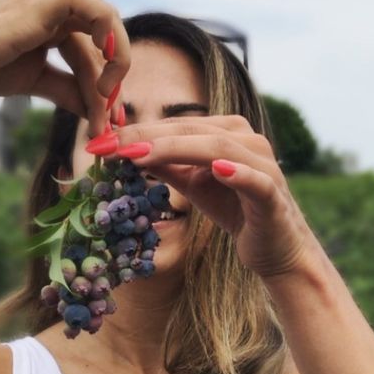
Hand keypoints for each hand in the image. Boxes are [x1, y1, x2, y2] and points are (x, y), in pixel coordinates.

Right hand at [0, 0, 128, 133]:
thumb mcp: (33, 81)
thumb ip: (66, 89)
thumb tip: (96, 111)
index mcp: (47, 21)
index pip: (91, 51)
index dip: (104, 86)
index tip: (106, 122)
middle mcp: (50, 6)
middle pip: (101, 41)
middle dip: (111, 83)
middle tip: (109, 121)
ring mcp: (45, 0)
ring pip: (104, 23)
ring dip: (115, 65)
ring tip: (104, 103)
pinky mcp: (40, 3)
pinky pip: (92, 7)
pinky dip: (109, 35)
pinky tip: (106, 72)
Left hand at [108, 116, 317, 278]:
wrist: (277, 249)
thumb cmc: (237, 212)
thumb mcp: (195, 186)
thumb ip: (167, 165)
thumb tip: (126, 151)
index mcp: (229, 132)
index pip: (176, 124)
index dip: (135, 131)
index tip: (96, 142)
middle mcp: (249, 140)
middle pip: (191, 129)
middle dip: (145, 137)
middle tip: (105, 146)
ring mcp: (264, 164)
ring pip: (217, 147)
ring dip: (176, 149)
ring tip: (138, 155)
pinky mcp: (273, 193)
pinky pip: (254, 179)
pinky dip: (237, 173)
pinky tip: (215, 170)